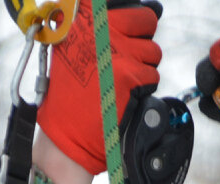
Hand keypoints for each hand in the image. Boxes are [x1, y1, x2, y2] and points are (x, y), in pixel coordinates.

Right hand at [37, 0, 162, 173]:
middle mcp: (100, 28)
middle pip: (146, 20)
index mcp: (84, 17)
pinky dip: (143, 88)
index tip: (122, 33)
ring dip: (143, 67)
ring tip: (119, 82)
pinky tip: (123, 96)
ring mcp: (117, 50)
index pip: (128, 4)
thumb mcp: (74, 49)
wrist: (66, 135)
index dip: (131, 20)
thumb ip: (102, 28)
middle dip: (142, 40)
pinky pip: (152, 75)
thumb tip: (152, 9)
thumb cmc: (70, 96)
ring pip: (153, 51)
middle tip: (126, 59)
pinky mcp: (130, 74)